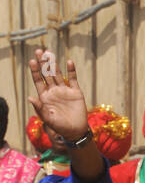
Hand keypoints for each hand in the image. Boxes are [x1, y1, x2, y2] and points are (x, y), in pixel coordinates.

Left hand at [28, 49, 104, 182]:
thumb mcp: (47, 118)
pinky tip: (69, 62)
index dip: (35, 71)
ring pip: (58, 74)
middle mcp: (53, 91)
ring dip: (54, 64)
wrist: (76, 131)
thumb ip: (39, 108)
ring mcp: (64, 90)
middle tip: (39, 51)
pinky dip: (71, 70)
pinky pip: (73, 79)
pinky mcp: (76, 92)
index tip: (32, 61)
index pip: (38, 80)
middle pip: (47, 74)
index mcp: (44, 96)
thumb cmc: (59, 126)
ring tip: (50, 53)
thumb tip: (30, 98)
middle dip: (42, 63)